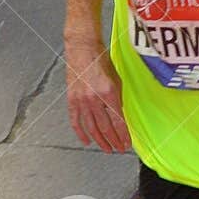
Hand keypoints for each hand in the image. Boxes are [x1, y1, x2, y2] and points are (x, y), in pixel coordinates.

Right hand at [64, 37, 131, 152]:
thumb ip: (118, 99)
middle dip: (114, 141)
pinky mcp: (72, 99)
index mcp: (109, 93)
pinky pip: (76, 121)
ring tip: (107, 148)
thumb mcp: (117, 79)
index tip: (127, 144)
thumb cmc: (101, 60)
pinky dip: (81, 133)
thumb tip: (121, 116)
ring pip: (91, 128)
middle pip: (106, 128)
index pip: (118, 121)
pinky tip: (87, 141)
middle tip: (119, 149)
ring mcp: (81, 100)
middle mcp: (95, 99)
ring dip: (100, 141)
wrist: (83, 49)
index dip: (124, 135)